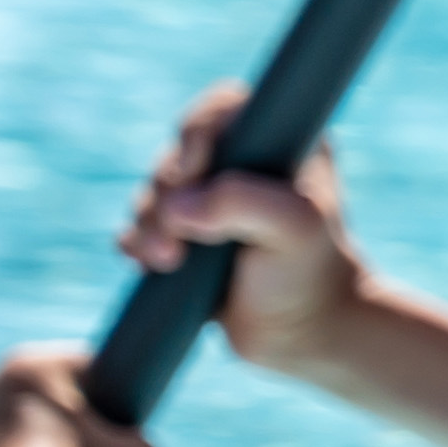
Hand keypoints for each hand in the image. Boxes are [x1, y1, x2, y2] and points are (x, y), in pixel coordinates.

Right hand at [117, 81, 367, 384]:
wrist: (305, 337)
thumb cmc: (310, 275)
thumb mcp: (294, 228)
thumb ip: (241, 203)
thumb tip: (176, 207)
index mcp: (280, 140)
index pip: (222, 108)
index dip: (195, 132)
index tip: (192, 170)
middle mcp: (244, 162)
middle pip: (178, 152)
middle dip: (167, 193)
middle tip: (179, 239)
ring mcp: (212, 199)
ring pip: (155, 190)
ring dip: (149, 223)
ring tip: (168, 261)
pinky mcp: (188, 235)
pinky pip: (142, 224)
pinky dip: (137, 241)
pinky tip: (147, 262)